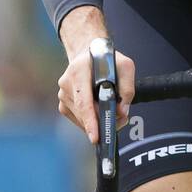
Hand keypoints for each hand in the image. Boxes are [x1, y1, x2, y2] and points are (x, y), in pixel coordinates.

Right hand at [57, 6, 134, 142]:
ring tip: (114, 114)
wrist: (88, 54)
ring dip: (98, 122)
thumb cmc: (107, 59)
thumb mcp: (125, 66)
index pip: (83, 101)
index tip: (95, 137)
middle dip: (102, 123)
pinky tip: (101, 113)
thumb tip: (122, 112)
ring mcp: (63, 95)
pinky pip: (79, 119)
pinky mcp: (63, 104)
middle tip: (121, 121)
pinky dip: (91, 121)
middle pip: (84, 114)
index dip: (90, 121)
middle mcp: (66, 84)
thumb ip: (128, 88)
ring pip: (82, 119)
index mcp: (78, 72)